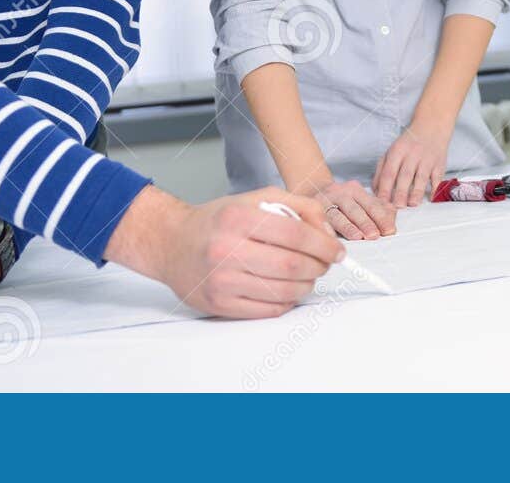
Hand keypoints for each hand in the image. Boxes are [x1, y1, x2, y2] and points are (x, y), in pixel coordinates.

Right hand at [106, 185, 342, 319]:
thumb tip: (327, 234)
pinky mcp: (219, 305)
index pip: (296, 234)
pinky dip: (287, 301)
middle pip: (293, 266)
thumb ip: (299, 207)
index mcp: (238, 218)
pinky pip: (268, 310)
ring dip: (306, 285)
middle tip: (324, 264)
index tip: (337, 251)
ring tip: (307, 276)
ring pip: (284, 292)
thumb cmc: (219, 220)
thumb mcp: (257, 199)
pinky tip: (286, 289)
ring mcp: (222, 281)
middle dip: (319, 267)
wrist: (172, 243)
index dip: (324, 245)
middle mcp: (227, 249)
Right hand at [306, 178, 396, 240]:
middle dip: (367, 223)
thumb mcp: (359, 200)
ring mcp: (325, 200)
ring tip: (358, 237)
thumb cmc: (340, 200)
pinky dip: (328, 230)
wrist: (311, 187)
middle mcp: (340, 193)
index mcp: (355, 190)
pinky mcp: (312, 209)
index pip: (372, 204)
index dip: (382, 218)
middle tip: (375, 235)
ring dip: (349, 227)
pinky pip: (321, 221)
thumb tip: (391, 220)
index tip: (389, 231)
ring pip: (338, 215)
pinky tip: (333, 238)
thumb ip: (377, 208)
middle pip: (356, 209)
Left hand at [373, 118, 452, 207]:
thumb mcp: (391, 151)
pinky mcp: (439, 164)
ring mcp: (427, 159)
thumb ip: (382, 170)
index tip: (382, 201)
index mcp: (398, 151)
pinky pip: (437, 178)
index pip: (389, 171)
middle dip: (401, 192)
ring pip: (421, 177)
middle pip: (405, 175)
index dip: (385, 187)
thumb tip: (375, 190)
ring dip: (417, 192)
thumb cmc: (408, 143)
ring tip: (412, 204)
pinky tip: (430, 199)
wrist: (431, 128)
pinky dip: (434, 189)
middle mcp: (412, 154)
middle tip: (397, 207)